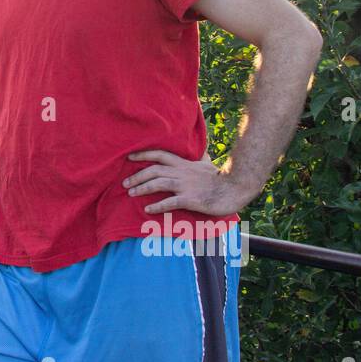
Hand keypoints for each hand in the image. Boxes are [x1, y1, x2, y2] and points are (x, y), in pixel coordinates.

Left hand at [124, 149, 255, 216]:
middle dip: (137, 176)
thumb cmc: (222, 178)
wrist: (235, 188)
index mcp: (184, 164)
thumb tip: (201, 152)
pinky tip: (148, 209)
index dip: (143, 154)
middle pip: (153, 170)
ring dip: (142, 188)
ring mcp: (185, 186)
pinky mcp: (190, 199)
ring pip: (158, 183)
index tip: (129, 156)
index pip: (159, 154)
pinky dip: (157, 206)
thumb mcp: (207, 164)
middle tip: (124, 183)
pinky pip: (170, 202)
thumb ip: (199, 159)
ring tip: (131, 193)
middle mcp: (181, 172)